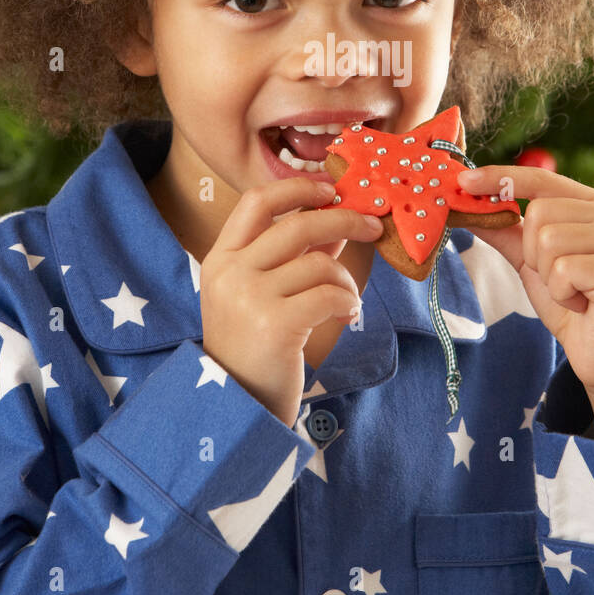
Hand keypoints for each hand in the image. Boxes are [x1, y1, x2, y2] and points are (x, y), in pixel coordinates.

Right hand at [199, 176, 382, 428]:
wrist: (236, 407)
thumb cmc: (253, 349)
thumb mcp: (260, 295)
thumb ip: (294, 256)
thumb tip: (338, 220)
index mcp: (220, 259)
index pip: (256, 201)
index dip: (297, 187)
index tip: (330, 189)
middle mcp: (230, 273)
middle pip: (298, 224)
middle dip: (344, 219)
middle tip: (373, 224)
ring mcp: (249, 298)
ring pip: (319, 263)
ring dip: (345, 279)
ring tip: (347, 300)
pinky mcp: (275, 325)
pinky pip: (328, 294)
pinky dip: (347, 301)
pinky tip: (346, 315)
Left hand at [457, 164, 593, 395]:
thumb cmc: (572, 302)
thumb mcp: (532, 261)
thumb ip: (506, 231)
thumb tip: (468, 207)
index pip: (541, 180)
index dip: (501, 178)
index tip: (463, 180)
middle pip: (539, 212)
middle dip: (534, 253)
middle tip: (560, 278)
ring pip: (548, 240)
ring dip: (548, 276)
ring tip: (574, 292)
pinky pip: (562, 270)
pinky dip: (562, 294)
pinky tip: (583, 304)